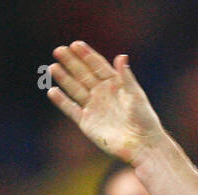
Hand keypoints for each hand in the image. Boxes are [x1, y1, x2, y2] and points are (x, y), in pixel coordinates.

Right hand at [47, 42, 165, 162]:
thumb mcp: (136, 96)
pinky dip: (62, 101)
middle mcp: (102, 94)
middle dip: (71, 62)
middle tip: (59, 50)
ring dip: (64, 78)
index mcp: (115, 85)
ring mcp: (94, 108)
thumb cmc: (144, 120)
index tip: (75, 44)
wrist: (142, 146)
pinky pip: (71, 109)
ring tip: (53, 67)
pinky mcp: (87, 123)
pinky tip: (52, 91)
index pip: (98, 66)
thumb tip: (121, 56)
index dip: (87, 55)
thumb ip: (126, 77)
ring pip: (75, 89)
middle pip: (83, 75)